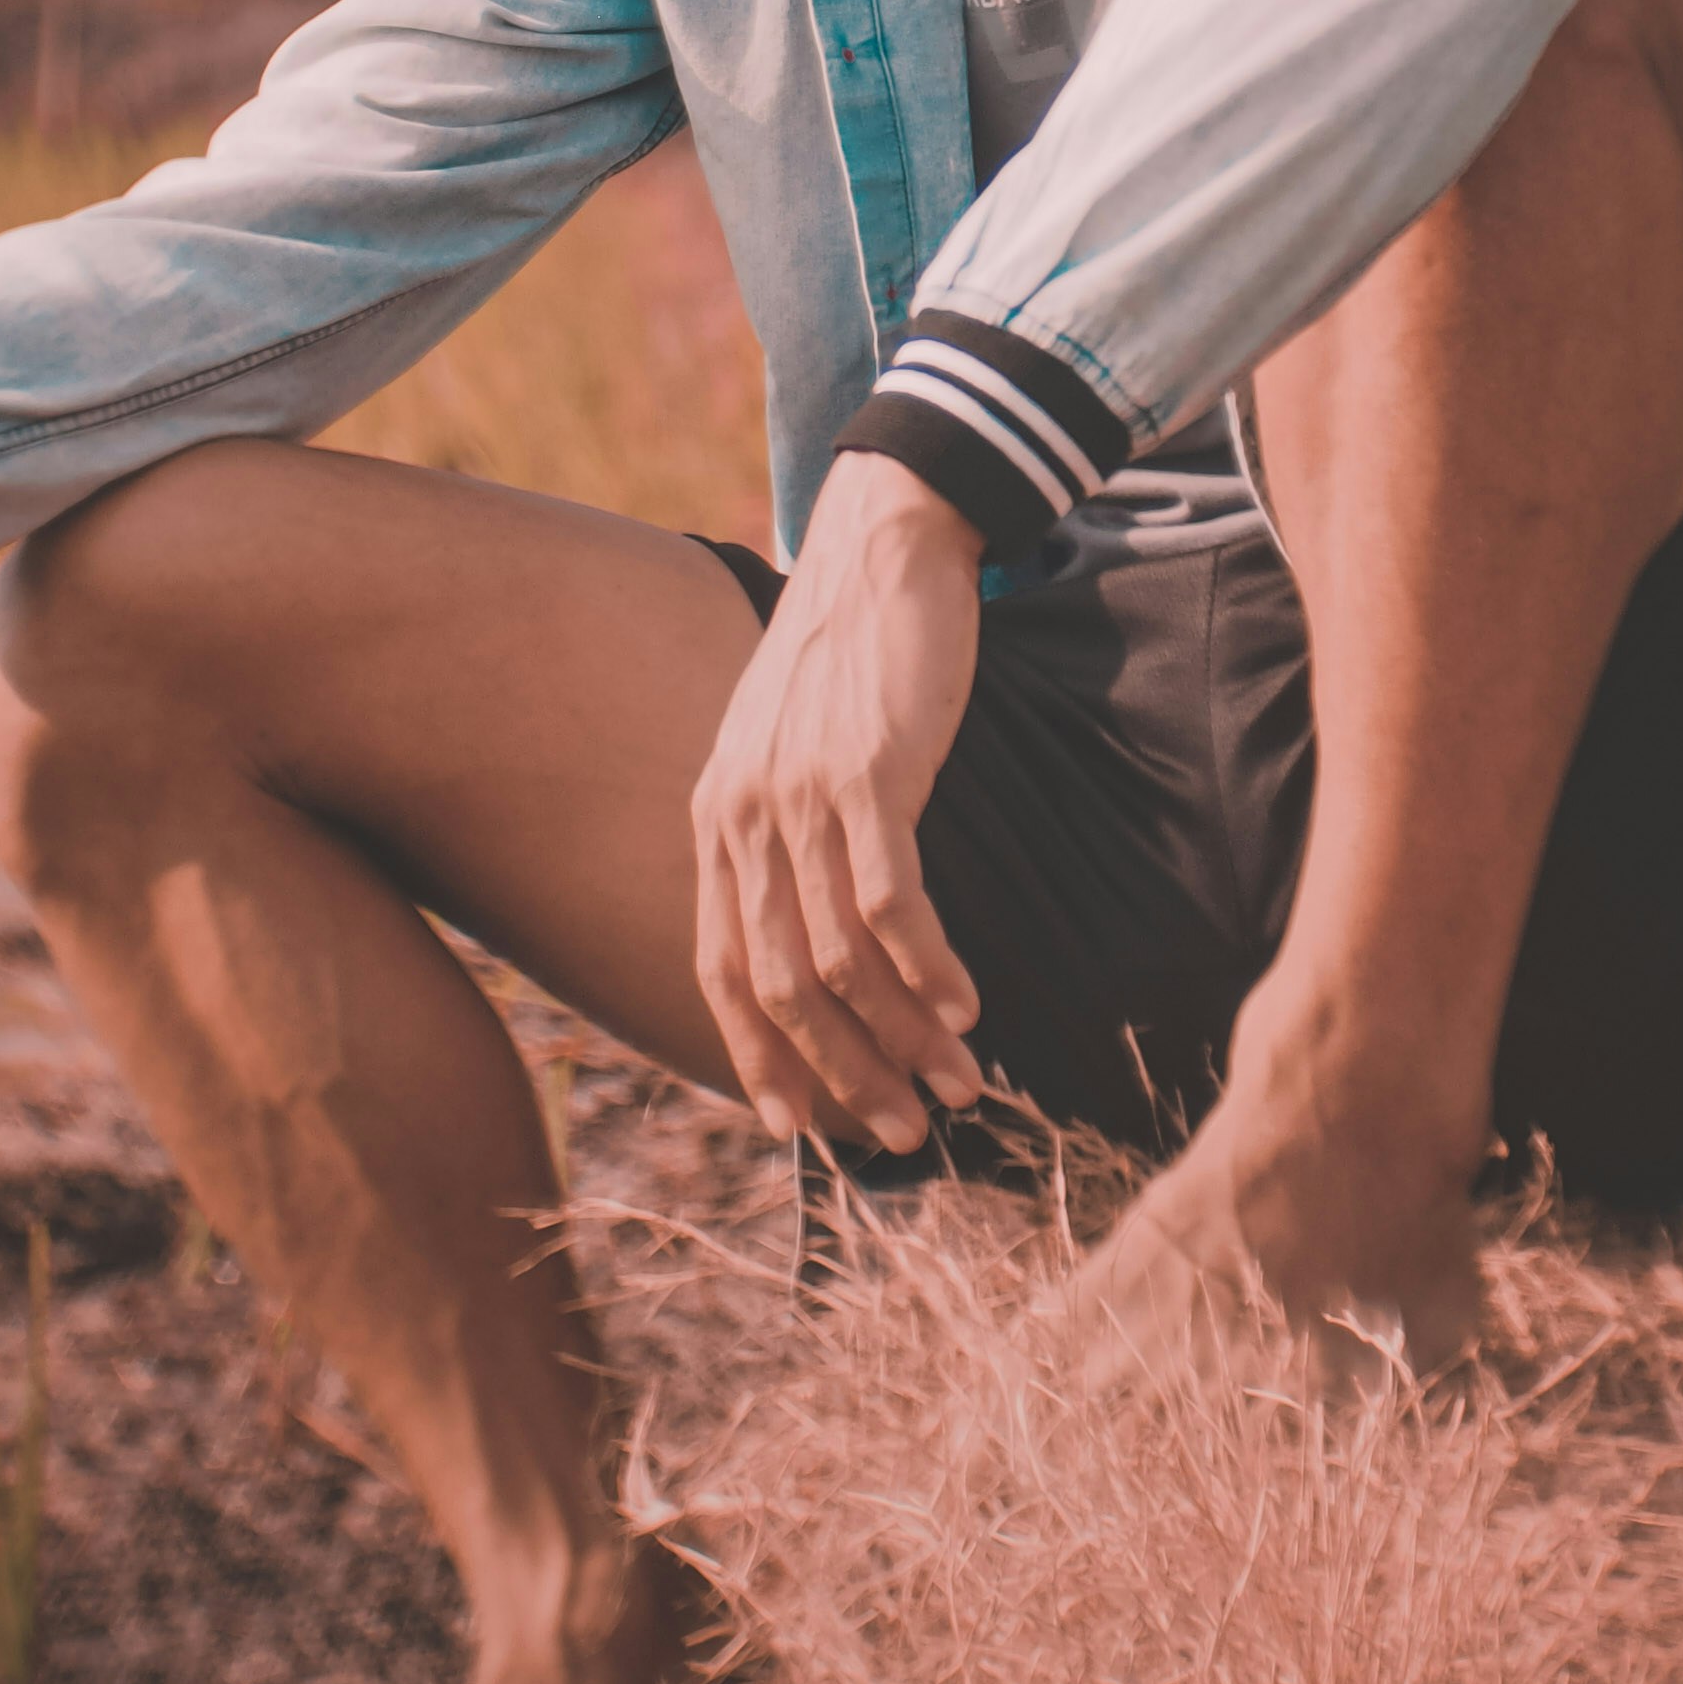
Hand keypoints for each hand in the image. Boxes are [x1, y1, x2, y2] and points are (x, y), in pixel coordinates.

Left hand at [689, 456, 985, 1152]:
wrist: (881, 550)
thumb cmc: (848, 657)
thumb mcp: (786, 749)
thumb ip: (781, 833)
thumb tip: (810, 931)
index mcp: (716, 819)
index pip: (719, 969)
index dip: (758, 1058)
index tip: (803, 1127)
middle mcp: (742, 817)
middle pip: (779, 985)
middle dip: (844, 1073)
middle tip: (903, 1133)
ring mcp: (799, 797)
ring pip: (839, 958)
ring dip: (902, 1036)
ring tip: (957, 1085)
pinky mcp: (866, 773)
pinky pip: (890, 900)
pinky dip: (928, 967)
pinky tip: (966, 1007)